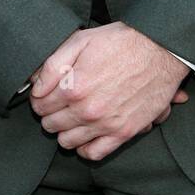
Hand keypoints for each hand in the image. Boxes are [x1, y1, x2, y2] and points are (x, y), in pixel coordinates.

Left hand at [29, 22, 190, 161]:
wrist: (160, 50)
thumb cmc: (120, 42)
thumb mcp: (81, 40)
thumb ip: (53, 64)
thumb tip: (34, 85)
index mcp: (73, 86)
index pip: (39, 104)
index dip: (38, 98)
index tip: (44, 94)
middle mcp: (87, 110)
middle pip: (50, 124)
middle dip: (49, 114)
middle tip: (57, 103)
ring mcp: (106, 124)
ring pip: (66, 142)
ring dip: (64, 131)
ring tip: (71, 117)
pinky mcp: (124, 133)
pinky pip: (93, 153)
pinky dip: (84, 148)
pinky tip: (85, 134)